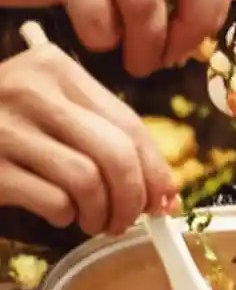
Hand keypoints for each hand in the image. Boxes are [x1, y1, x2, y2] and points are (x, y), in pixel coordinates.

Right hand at [0, 44, 175, 235]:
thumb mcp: (50, 109)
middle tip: (130, 219)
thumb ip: (100, 134)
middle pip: (114, 154)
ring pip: (88, 181)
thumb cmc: (4, 124)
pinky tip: (61, 215)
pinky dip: (67, 216)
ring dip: (102, 213)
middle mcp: (29, 90)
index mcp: (55, 69)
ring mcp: (4, 128)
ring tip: (95, 221)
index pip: (127, 123)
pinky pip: (53, 201)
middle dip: (134, 197)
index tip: (165, 198)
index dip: (156, 168)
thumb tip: (160, 189)